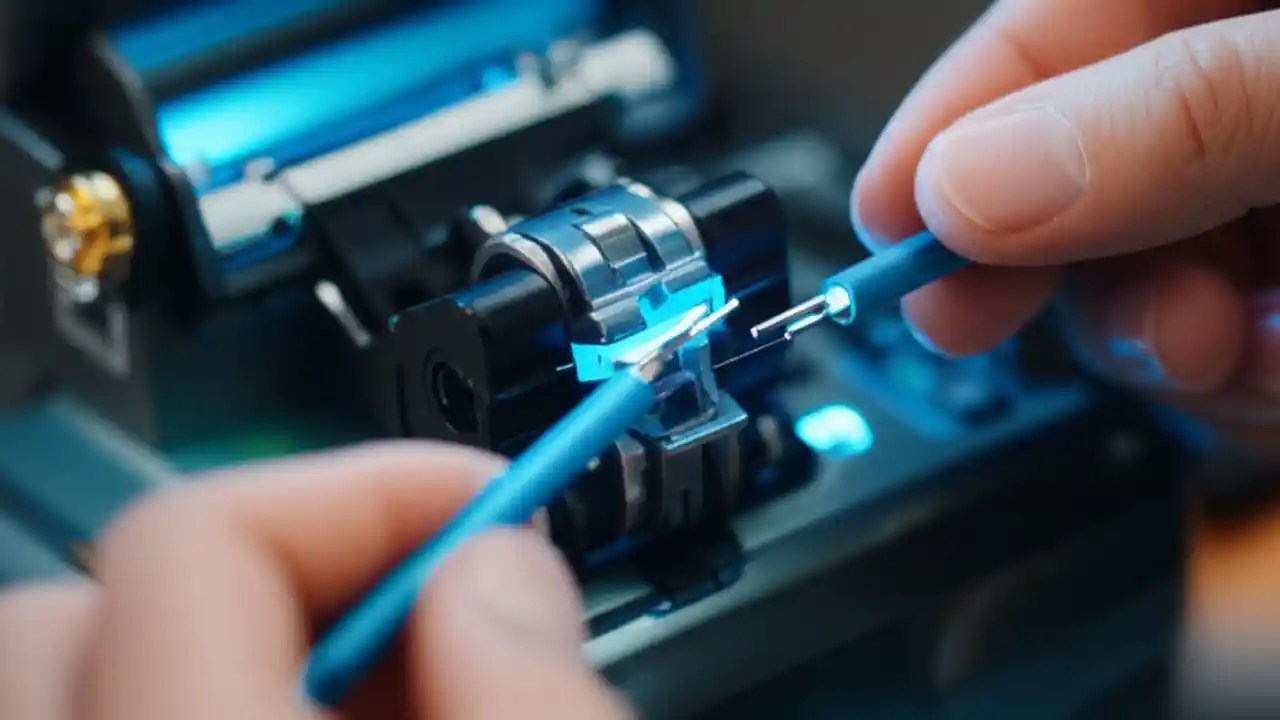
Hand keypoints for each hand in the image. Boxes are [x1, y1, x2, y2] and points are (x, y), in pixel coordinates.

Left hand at [0, 443, 630, 719]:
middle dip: (287, 556)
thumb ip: (529, 694)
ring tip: (397, 678)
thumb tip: (493, 566)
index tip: (486, 501)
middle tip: (430, 594)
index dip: (371, 485)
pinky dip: (226, 691)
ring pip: (96, 661)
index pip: (198, 543)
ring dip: (253, 624)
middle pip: (106, 591)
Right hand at [853, 1, 1279, 456]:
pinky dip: (1235, 384)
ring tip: (1217, 349)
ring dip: (1155, 339)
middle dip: (1044, 257)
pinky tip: (1275, 372)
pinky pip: (1226, 348)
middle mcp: (1252, 88)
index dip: (956, 118)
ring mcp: (1277, 192)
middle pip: (1083, 162)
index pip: (1055, 23)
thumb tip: (968, 184)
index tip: (886, 216)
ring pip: (1145, 271)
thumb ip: (1171, 120)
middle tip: (968, 313)